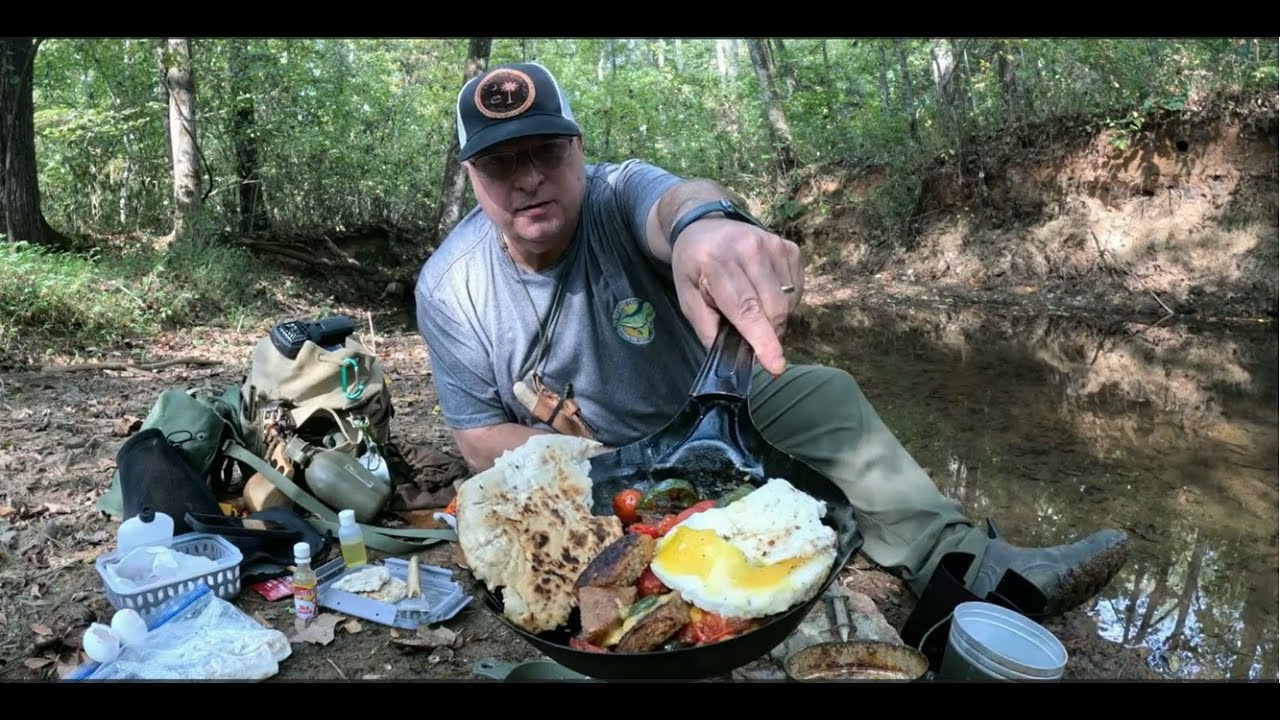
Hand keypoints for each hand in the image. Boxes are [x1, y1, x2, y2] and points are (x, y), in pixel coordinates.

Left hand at [670, 217, 802, 375]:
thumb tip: (733, 359)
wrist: (705, 226)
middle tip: (750, 335)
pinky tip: (765, 294)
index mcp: (716, 263)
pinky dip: (785, 303)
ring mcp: (773, 245)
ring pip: (788, 303)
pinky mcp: (789, 247)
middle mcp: (749, 249)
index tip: (775, 364)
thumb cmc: (694, 268)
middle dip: (767, 334)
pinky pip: (796, 291)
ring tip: (754, 308)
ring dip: (775, 318)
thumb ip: (708, 329)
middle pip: (773, 309)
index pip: (745, 308)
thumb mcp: (688, 299)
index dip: (762, 339)